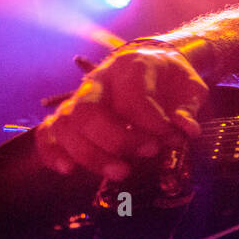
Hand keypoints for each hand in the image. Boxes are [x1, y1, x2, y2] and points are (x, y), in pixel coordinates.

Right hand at [35, 45, 207, 179]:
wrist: (155, 66)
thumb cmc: (172, 80)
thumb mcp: (191, 87)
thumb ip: (189, 108)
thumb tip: (187, 131)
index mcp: (130, 66)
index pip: (132, 97)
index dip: (152, 123)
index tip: (173, 139)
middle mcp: (98, 80)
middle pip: (89, 111)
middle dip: (117, 140)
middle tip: (148, 155)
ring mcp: (78, 97)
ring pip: (65, 124)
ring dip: (89, 154)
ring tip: (121, 172)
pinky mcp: (68, 114)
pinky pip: (47, 131)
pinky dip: (51, 152)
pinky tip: (68, 170)